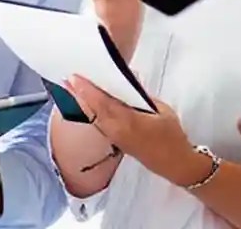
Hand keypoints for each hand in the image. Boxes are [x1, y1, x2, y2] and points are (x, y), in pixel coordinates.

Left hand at [66, 75, 207, 186]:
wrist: (173, 163)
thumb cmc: (171, 135)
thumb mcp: (162, 110)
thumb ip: (143, 96)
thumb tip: (130, 81)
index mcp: (128, 121)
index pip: (103, 103)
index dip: (87, 90)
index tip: (75, 77)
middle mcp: (116, 130)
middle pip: (93, 110)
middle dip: (79, 95)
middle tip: (67, 79)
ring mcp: (114, 138)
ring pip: (94, 118)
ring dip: (83, 103)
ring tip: (72, 89)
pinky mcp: (115, 141)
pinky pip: (99, 124)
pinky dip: (92, 112)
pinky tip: (88, 105)